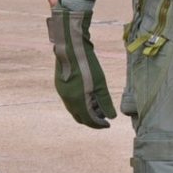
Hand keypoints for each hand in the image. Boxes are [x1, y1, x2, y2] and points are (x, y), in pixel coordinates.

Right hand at [47, 9, 113, 127]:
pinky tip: (87, 95)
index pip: (89, 120)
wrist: (70, 48)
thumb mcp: (100, 84)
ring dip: (85, 111)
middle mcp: (67, 100)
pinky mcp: (60, 86)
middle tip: (104, 117)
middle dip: (92, 120)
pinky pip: (70, 101)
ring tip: (97, 106)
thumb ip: (105, 102)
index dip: (99, 124)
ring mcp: (62, 93)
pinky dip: (79, 103)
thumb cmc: (88, 65)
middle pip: (80, 117)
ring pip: (74, 109)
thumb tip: (111, 117)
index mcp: (77, 102)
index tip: (108, 124)